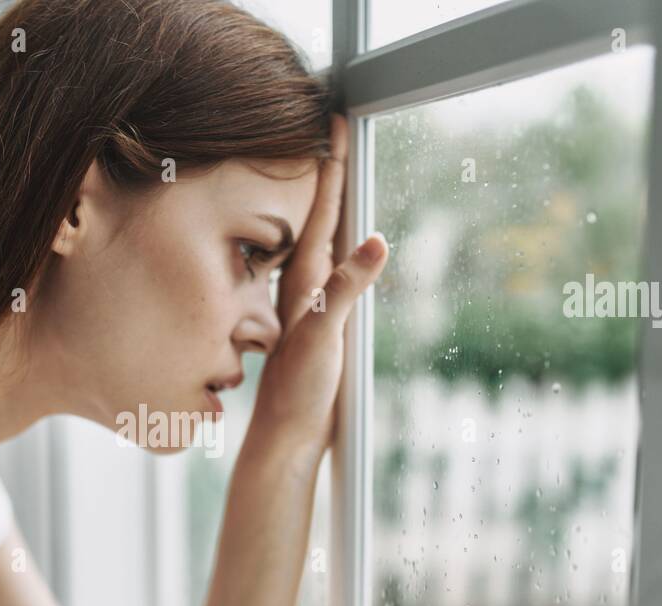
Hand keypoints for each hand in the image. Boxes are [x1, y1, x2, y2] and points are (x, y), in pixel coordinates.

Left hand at [248, 113, 389, 468]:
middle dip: (332, 170)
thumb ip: (346, 288)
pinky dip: (340, 244)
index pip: (321, 207)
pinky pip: (330, 267)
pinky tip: (344, 243)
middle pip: (321, 213)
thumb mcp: (324, 334)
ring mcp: (309, 300)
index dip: (331, 163)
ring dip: (333, 203)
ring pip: (324, 238)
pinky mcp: (317, 320)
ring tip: (340, 170)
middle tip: (338, 127)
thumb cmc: (299, 388)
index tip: (336, 119)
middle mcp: (303, 283)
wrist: (286, 431)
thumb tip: (375, 240)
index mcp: (303, 278)